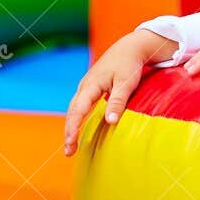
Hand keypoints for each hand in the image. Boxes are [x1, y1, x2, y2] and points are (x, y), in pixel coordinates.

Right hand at [64, 29, 176, 153]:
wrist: (130, 47)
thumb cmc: (129, 64)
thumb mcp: (126, 83)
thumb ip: (118, 102)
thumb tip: (110, 121)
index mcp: (91, 85)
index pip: (78, 110)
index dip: (73, 128)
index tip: (71, 143)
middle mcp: (85, 86)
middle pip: (72, 111)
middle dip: (69, 132)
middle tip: (68, 152)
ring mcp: (87, 87)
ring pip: (75, 109)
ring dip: (72, 126)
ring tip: (72, 145)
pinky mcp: (91, 88)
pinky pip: (81, 106)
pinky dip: (77, 118)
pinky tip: (80, 129)